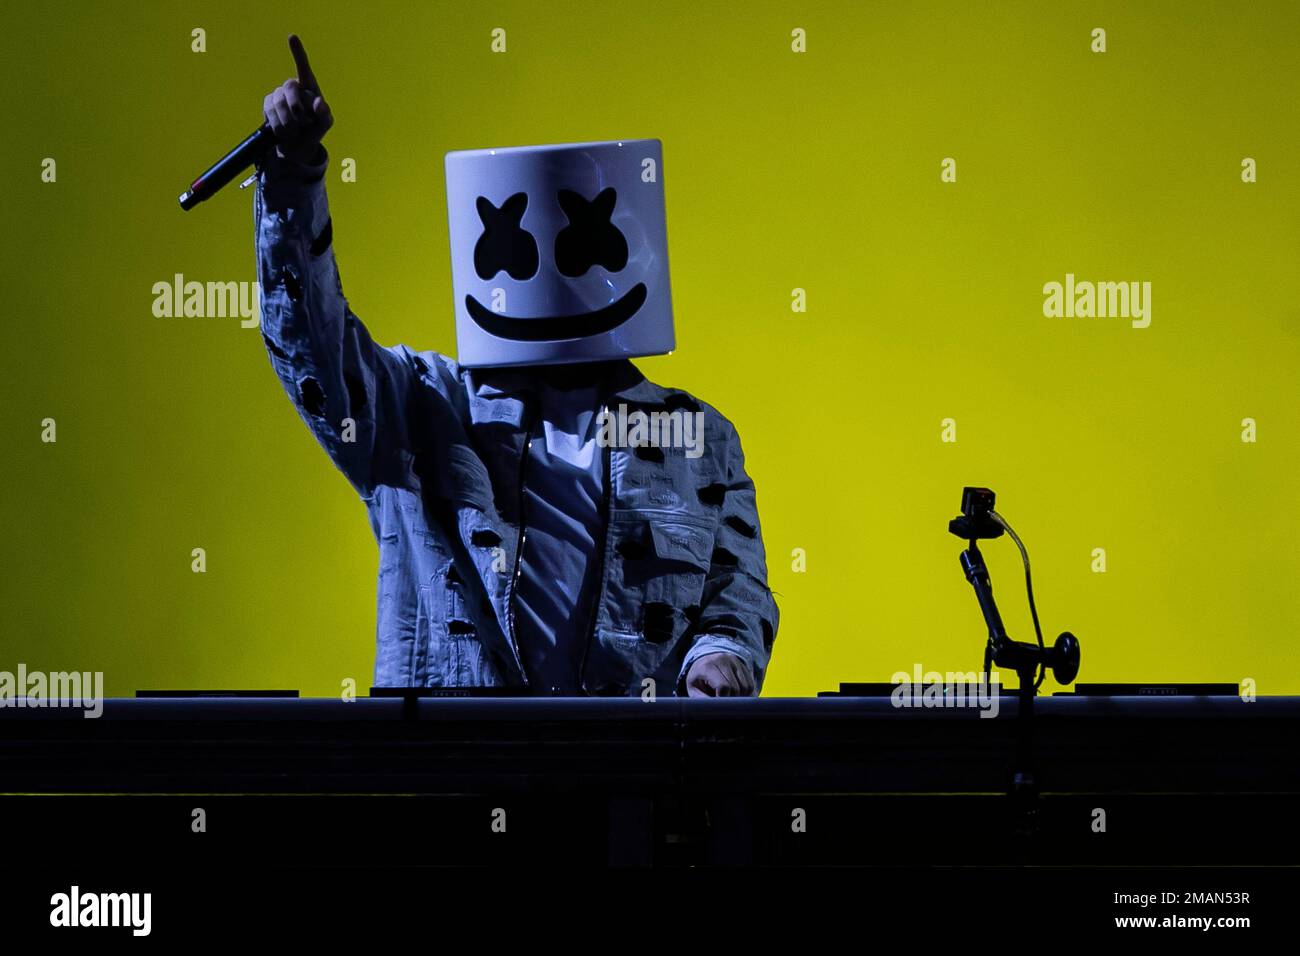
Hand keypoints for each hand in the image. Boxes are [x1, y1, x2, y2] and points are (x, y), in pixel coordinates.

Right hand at [262, 34, 333, 163]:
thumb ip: (325, 114)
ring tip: (295, 131)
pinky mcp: (267, 104)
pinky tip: (284, 132)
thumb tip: (320, 102)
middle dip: (297, 107)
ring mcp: (278, 94)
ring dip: (289, 121)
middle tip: (304, 123)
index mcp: (309, 88)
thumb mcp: (324, 125)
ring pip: (279, 102)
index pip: (303, 67)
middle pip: (290, 86)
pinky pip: (270, 112)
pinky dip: (279, 125)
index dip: (298, 53)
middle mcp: (293, 87)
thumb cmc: (314, 131)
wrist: (297, 146)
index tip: (292, 37)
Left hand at [685, 653, 754, 697]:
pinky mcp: (742, 665)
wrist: (703, 662)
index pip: (723, 686)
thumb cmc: (697, 679)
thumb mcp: (693, 689)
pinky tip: (735, 693)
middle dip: (731, 699)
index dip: (722, 699)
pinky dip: (745, 693)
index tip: (718, 704)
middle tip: (723, 703)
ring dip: (740, 697)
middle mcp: (723, 660)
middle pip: (736, 688)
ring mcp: (735, 661)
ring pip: (746, 687)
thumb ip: (700, 700)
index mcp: (708, 666)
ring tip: (728, 697)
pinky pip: (750, 684)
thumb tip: (713, 710)